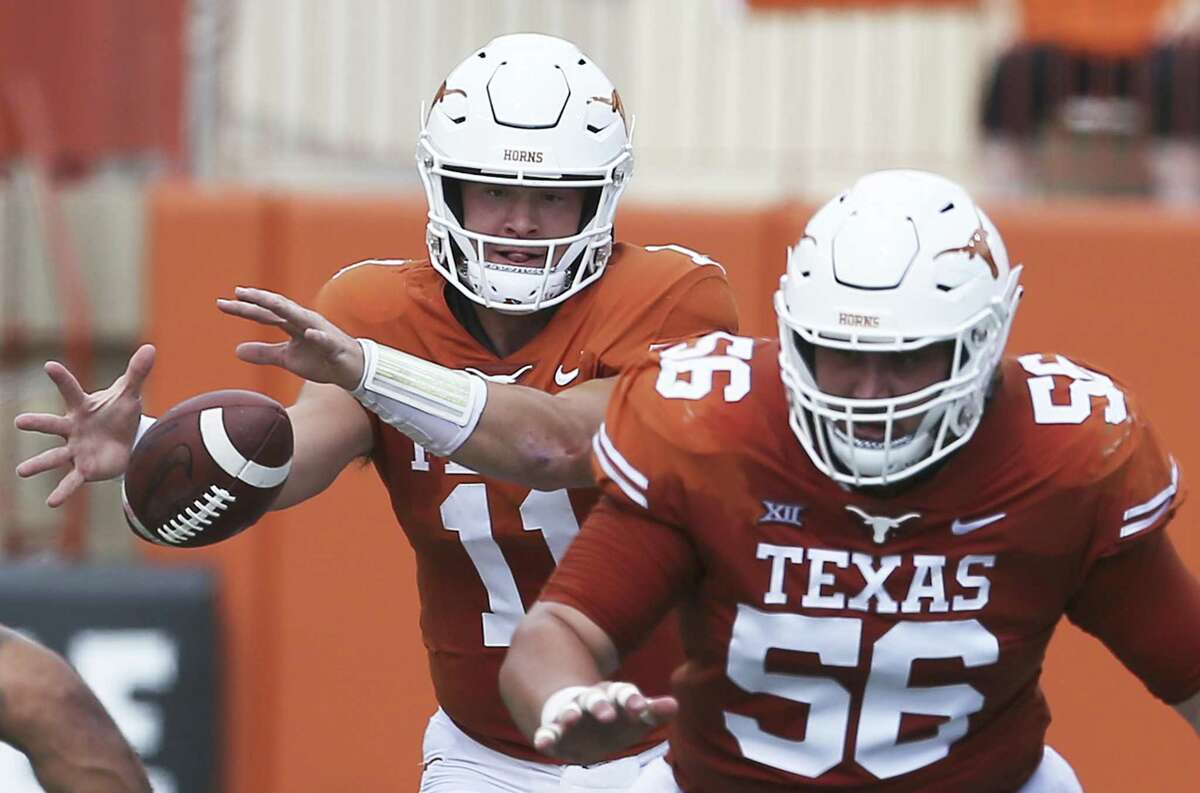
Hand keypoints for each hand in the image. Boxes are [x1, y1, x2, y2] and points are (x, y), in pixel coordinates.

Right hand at [14, 344, 155, 506]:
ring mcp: (76, 450)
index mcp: (82, 408)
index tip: (50, 366)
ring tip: (21, 471)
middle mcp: (73, 429)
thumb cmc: (120, 414)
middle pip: (53, 424)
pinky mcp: (85, 468)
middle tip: (19, 421)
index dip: (62, 378)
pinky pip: (71, 481)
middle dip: (38, 423)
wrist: (126, 440)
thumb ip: (137, 372)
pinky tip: (51, 503)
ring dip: (38, 463)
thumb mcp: (130, 394)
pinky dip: (63, 492)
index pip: (71, 390)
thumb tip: (150, 347)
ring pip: (54, 456)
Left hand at [217, 287, 364, 390]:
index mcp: (292, 323)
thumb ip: (264, 352)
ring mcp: (320, 332)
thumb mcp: (287, 358)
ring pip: (300, 317)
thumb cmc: (320, 359)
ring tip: (266, 302)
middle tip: (238, 294)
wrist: (352, 370)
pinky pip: (325, 340)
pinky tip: (308, 333)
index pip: (265, 313)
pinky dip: (317, 335)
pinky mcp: (334, 346)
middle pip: (279, 308)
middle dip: (260, 300)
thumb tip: (237, 350)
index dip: (246, 308)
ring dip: (284, 309)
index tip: (223, 303)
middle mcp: (305, 322)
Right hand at [534, 682, 676, 764]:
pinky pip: (548, 732)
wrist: (581, 725)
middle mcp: (589, 701)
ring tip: (570, 719)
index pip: (622, 693)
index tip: (640, 707)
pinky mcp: (553, 730)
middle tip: (607, 714)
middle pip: (594, 699)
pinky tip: (542, 742)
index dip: (631, 700)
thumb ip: (653, 711)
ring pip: (569, 712)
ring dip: (569, 714)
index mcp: (612, 696)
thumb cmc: (615, 720)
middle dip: (600, 705)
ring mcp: (570, 714)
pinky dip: (544, 736)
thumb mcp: (634, 717)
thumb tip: (676, 705)